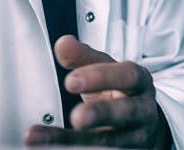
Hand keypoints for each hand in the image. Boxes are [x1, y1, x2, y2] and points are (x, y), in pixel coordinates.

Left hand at [24, 35, 171, 147]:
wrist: (143, 125)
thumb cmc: (121, 93)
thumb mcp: (107, 72)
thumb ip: (85, 59)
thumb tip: (63, 44)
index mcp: (139, 82)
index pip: (127, 76)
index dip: (102, 77)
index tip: (71, 80)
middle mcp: (143, 110)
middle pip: (127, 112)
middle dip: (102, 113)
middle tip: (76, 116)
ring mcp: (137, 137)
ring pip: (111, 142)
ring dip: (77, 142)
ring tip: (40, 140)